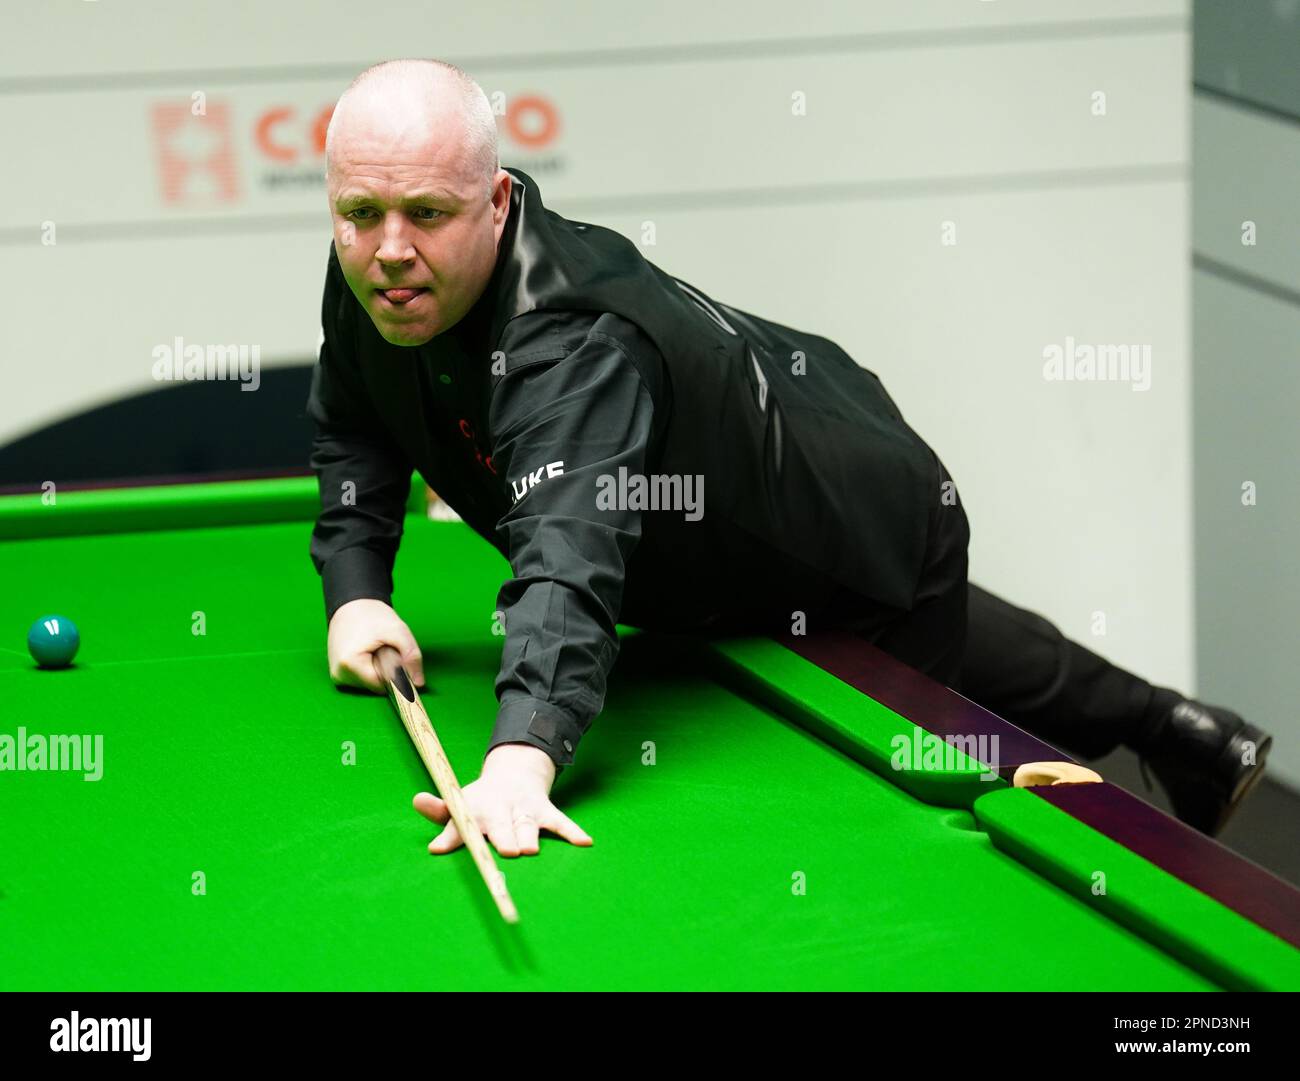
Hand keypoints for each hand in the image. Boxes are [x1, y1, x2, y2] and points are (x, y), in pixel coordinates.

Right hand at [326, 598, 424, 690]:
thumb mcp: (398, 631)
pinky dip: (370, 668)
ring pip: (369, 683)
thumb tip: (419, 683)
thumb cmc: (373, 615)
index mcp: (349, 665)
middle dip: (385, 670)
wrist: (352, 604)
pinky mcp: (339, 673)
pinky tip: (367, 652)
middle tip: (384, 648)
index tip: (396, 656)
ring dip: (378, 669)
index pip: (382, 686)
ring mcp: (337, 674)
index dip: (395, 674)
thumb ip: (411, 656)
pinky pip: (362, 678)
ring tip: (374, 648)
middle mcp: (339, 674)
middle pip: (375, 685)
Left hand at [414, 743, 592, 856]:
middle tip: (505, 851)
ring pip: (527, 824)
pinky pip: (560, 822)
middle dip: (503, 837)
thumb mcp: (459, 803)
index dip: (449, 837)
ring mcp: (524, 811)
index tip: (438, 847)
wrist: (513, 775)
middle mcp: (500, 810)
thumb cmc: (481, 801)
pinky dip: (572, 831)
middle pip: (500, 825)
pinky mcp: (545, 812)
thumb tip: (417, 801)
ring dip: (529, 834)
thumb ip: (439, 810)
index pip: (460, 823)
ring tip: (530, 849)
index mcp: (475, 810)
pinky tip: (584, 842)